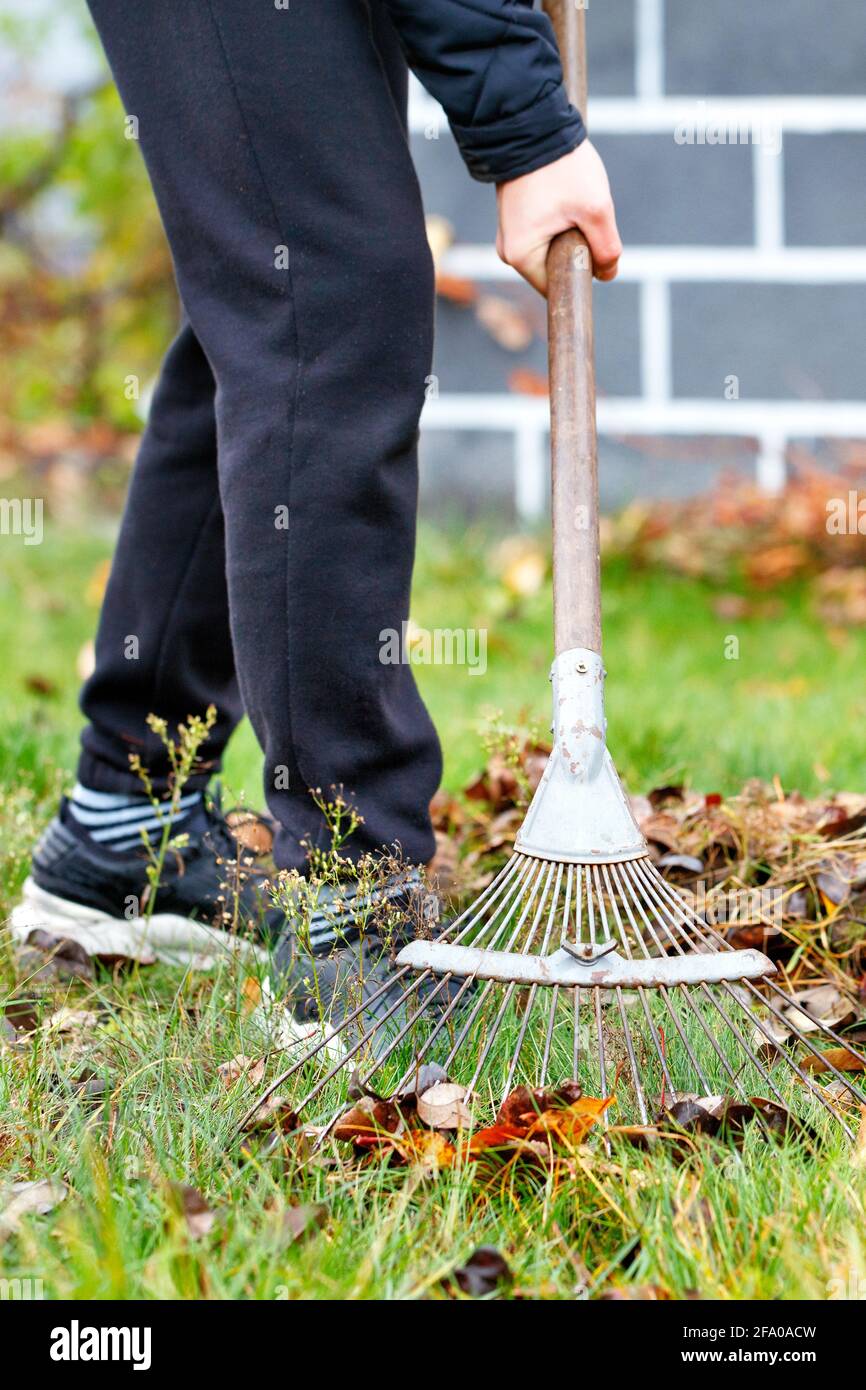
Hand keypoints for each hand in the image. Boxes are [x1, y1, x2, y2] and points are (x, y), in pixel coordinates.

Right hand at [495, 140, 621, 293]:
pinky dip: (559, 220)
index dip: (581, 275)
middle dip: (576, 248)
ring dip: (569, 232)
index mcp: (521, 256)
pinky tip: (562, 194)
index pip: (556, 288)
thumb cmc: (561, 166)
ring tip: (571, 199)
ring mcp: (509, 233)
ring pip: (550, 248)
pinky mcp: (514, 217)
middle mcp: (508, 250)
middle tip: (583, 214)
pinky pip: (543, 232)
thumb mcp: (596, 208)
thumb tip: (608, 274)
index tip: (593, 250)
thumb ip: (607, 248)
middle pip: (553, 268)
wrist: (532, 122)